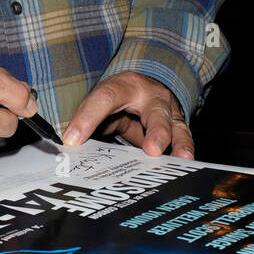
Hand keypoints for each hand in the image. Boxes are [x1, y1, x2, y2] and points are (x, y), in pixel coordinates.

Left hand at [62, 71, 193, 158]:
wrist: (144, 91)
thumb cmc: (119, 100)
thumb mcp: (100, 105)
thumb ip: (87, 122)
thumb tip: (67, 146)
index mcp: (123, 86)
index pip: (104, 98)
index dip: (88, 118)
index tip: (72, 139)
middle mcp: (151, 96)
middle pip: (155, 112)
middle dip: (156, 131)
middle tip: (152, 149)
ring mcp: (169, 112)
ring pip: (177, 126)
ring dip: (178, 143)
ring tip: (182, 158)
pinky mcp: (178, 128)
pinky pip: (183, 141)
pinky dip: (185, 153)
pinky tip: (186, 166)